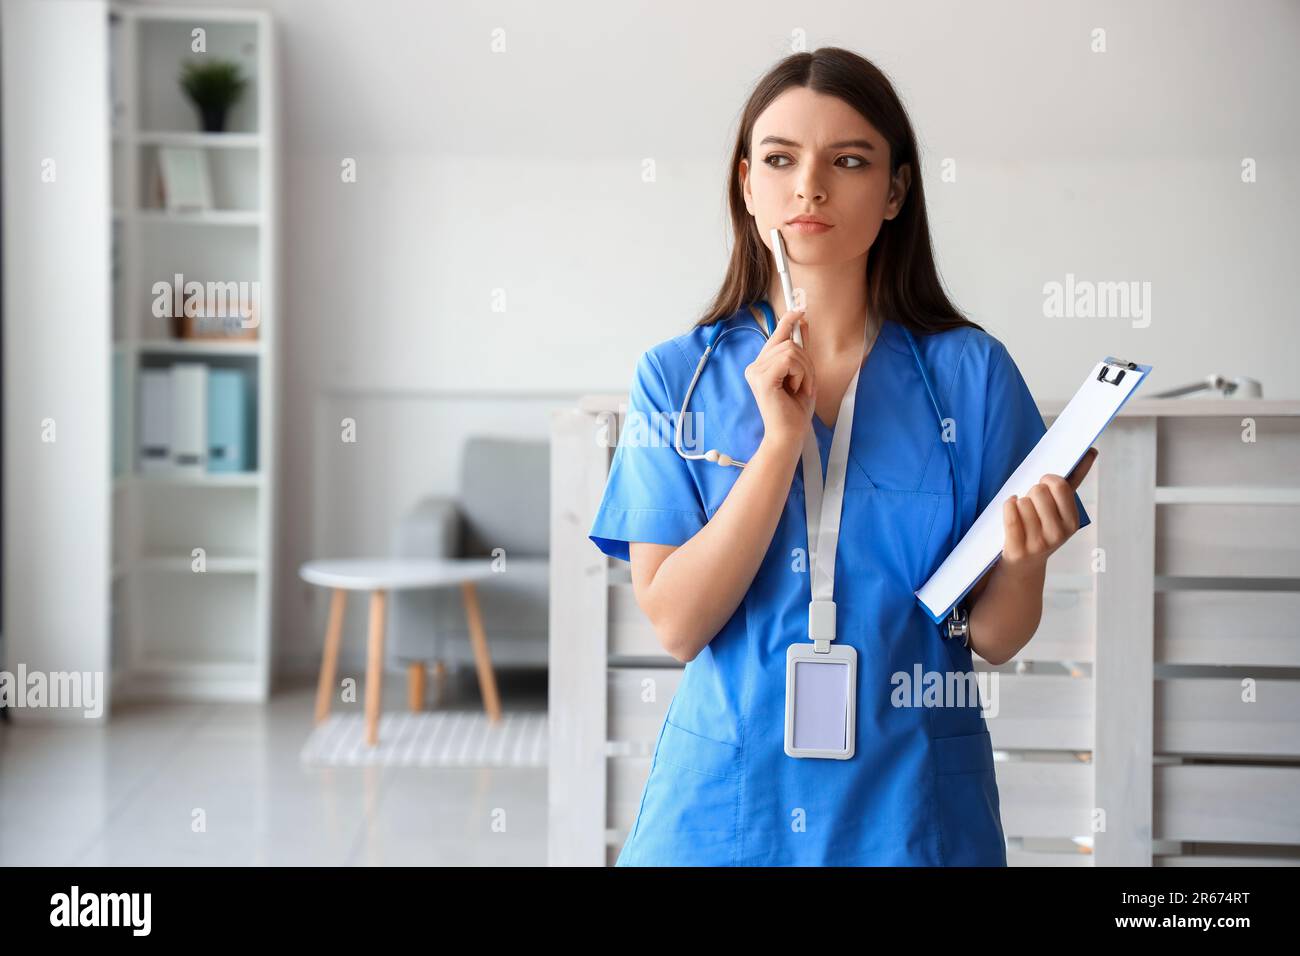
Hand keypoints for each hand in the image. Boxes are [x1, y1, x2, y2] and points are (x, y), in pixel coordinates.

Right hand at [744, 308, 814, 449]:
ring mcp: (756, 372)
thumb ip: (801, 350)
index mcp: (761, 366)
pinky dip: (801, 374)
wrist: (789, 435)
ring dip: (805, 370)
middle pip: (787, 341)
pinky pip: (790, 360)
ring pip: (791, 349)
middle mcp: (754, 366)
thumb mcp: (803, 375)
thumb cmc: (795, 411)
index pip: (776, 336)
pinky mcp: (762, 378)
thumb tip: (802, 323)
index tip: (798, 310)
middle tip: (805, 383)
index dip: (787, 320)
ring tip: (800, 389)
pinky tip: (796, 389)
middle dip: (806, 360)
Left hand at [1001, 446, 1097, 570]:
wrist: (1023, 566)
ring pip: (1022, 501)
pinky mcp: (1018, 550)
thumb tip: (1091, 450)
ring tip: (1021, 516)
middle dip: (1031, 492)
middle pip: (1038, 490)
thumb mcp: (1060, 509)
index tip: (1044, 486)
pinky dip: (1007, 506)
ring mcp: (1039, 543)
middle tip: (1031, 506)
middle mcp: (1059, 534)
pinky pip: (1010, 514)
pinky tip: (1010, 507)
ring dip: (1018, 504)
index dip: (1047, 480)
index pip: (1060, 485)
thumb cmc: (1041, 527)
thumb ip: (1074, 480)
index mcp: (1072, 521)